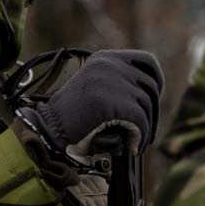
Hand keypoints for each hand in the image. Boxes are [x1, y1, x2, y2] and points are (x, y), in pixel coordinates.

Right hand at [21, 50, 162, 158]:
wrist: (47, 131)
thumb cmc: (72, 117)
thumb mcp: (95, 87)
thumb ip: (119, 83)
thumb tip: (154, 92)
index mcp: (105, 58)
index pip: (147, 61)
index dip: (157, 81)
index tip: (154, 100)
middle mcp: (109, 65)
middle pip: (151, 87)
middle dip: (152, 112)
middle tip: (146, 131)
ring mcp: (111, 82)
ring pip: (147, 105)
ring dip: (146, 128)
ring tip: (134, 141)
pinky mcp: (112, 103)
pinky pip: (140, 121)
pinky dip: (140, 137)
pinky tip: (132, 146)